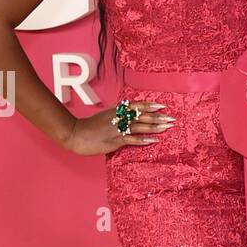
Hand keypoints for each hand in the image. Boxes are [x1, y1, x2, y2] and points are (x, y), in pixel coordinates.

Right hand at [59, 101, 174, 155]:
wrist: (74, 133)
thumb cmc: (88, 127)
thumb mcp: (104, 116)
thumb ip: (116, 115)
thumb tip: (128, 116)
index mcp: (116, 110)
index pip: (136, 105)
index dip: (150, 106)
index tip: (163, 106)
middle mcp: (118, 117)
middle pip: (142, 115)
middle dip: (158, 117)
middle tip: (172, 119)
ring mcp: (117, 128)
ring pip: (140, 126)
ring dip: (155, 127)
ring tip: (167, 127)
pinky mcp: (114, 140)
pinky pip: (132, 139)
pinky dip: (144, 139)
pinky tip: (154, 140)